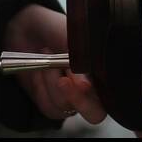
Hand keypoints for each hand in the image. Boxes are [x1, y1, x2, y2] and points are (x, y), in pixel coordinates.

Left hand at [1, 4, 105, 124]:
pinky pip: (48, 107)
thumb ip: (84, 57)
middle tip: (62, 81)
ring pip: (65, 108)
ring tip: (47, 56)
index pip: (112, 97)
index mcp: (103, 73)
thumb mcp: (74, 37)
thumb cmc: (57, 28)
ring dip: (52, 82)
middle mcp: (91, 91)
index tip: (82, 82)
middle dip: (78, 100)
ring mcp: (71, 99)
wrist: (29, 27)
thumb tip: (86, 81)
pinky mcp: (51, 103)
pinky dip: (41, 87)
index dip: (99, 94)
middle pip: (95, 114)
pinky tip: (39, 70)